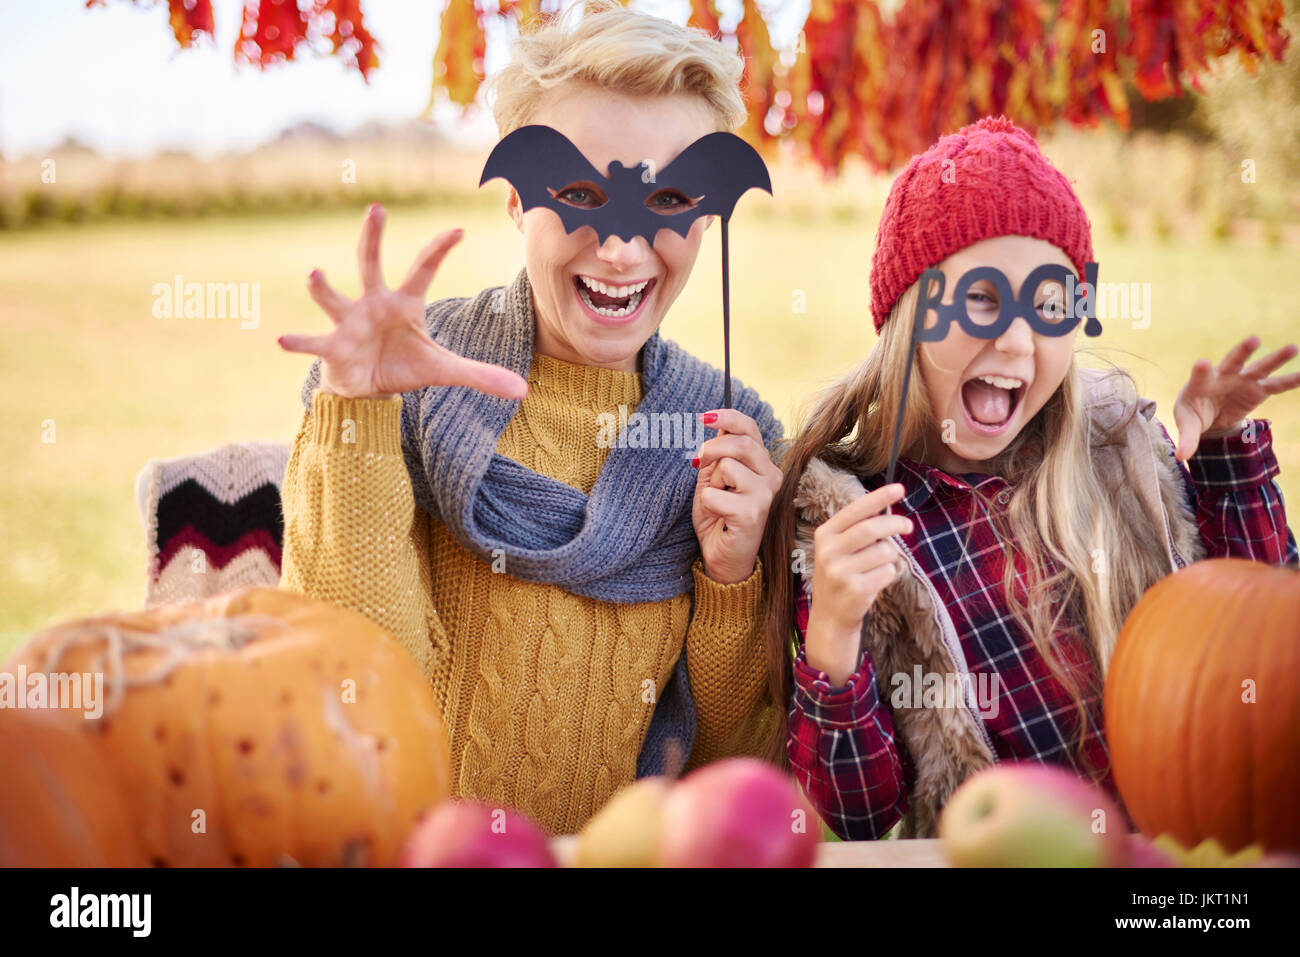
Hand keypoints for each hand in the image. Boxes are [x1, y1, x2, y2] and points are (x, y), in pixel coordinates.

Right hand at [277, 204, 528, 400]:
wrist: (367, 388)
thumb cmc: (404, 365)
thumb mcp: (444, 371)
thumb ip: (481, 376)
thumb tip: (523, 391)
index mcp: (404, 303)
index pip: (424, 270)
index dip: (439, 250)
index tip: (458, 229)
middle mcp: (374, 303)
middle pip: (370, 263)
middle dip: (372, 237)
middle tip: (377, 208)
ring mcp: (349, 322)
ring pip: (335, 297)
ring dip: (323, 288)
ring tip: (313, 273)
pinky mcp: (332, 347)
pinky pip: (314, 343)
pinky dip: (300, 342)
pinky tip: (282, 340)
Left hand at [690, 409, 782, 584]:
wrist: (723, 557)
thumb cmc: (719, 517)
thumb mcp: (714, 479)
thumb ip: (719, 454)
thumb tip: (716, 422)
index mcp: (762, 464)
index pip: (750, 428)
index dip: (727, 416)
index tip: (703, 417)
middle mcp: (771, 476)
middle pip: (740, 443)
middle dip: (710, 449)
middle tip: (697, 462)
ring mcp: (765, 495)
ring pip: (727, 467)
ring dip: (711, 483)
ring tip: (717, 500)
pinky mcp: (752, 514)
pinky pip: (715, 494)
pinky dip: (707, 503)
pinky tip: (718, 517)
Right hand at [804, 483, 912, 685]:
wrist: (830, 616)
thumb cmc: (841, 575)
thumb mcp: (838, 549)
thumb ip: (857, 530)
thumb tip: (889, 511)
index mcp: (825, 534)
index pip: (855, 510)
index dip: (879, 498)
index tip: (899, 489)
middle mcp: (829, 551)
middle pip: (872, 529)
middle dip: (896, 524)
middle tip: (909, 526)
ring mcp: (840, 572)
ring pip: (884, 552)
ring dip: (890, 557)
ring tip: (878, 566)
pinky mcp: (855, 589)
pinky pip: (887, 573)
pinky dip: (889, 574)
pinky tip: (875, 582)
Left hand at [1172, 336, 1299, 460]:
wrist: (1208, 415)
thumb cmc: (1193, 414)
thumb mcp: (1187, 425)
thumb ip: (1187, 439)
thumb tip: (1180, 457)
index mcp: (1200, 383)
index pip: (1200, 375)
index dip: (1201, 371)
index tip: (1202, 364)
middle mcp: (1223, 377)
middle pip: (1232, 361)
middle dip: (1242, 351)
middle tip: (1252, 340)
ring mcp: (1242, 381)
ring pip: (1259, 368)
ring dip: (1275, 359)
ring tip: (1292, 348)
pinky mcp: (1257, 390)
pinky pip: (1275, 385)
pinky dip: (1290, 381)